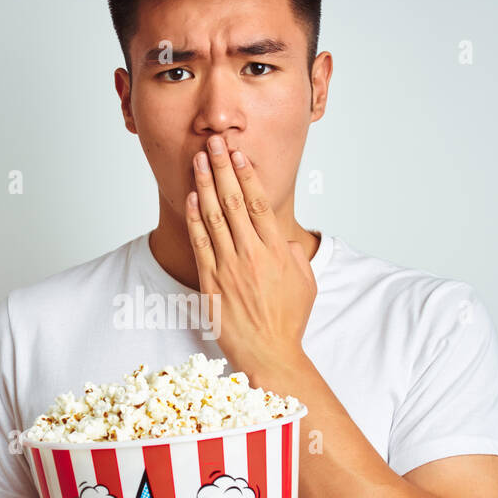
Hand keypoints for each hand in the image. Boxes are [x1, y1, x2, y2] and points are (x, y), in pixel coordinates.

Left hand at [185, 134, 316, 381]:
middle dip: (222, 169)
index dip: (247, 175)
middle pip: (234, 202)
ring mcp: (229, 268)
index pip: (259, 204)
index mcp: (277, 252)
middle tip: (214, 143)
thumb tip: (283, 238)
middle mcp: (252, 255)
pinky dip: (194, 219)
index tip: (239, 154)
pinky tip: (192, 198)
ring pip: (215, 217)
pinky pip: (200, 244)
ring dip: (206, 185)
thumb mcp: (305, 283)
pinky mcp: (211, 283)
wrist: (269, 354)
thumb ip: (295, 254)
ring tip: (198, 160)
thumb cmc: (288, 321)